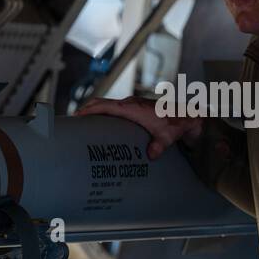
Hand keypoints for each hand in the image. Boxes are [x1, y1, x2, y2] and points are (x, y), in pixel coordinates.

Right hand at [76, 95, 203, 159]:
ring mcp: (132, 105)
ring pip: (107, 105)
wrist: (187, 117)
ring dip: (94, 110)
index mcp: (133, 109)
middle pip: (101, 103)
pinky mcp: (135, 109)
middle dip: (86, 109)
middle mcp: (130, 104)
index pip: (106, 106)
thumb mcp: (167, 137)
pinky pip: (114, 108)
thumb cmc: (176, 125)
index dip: (90, 110)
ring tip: (80, 123)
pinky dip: (103, 112)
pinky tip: (100, 124)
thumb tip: (151, 155)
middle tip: (72, 121)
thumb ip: (158, 146)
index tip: (76, 116)